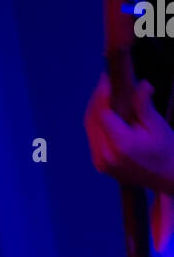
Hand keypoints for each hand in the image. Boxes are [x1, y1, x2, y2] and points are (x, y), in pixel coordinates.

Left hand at [84, 74, 173, 189]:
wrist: (167, 177)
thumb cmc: (166, 150)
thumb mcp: (158, 126)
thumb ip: (144, 106)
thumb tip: (142, 84)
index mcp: (121, 145)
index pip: (103, 114)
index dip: (102, 94)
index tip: (106, 79)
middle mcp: (106, 156)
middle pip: (92, 120)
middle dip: (97, 99)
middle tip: (105, 83)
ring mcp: (101, 163)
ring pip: (90, 128)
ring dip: (95, 110)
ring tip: (106, 94)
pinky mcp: (100, 165)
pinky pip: (93, 138)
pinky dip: (97, 123)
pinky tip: (107, 112)